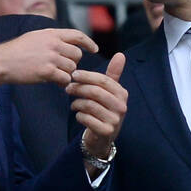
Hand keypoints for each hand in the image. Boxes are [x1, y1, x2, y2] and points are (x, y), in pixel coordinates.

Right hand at [0, 28, 97, 87]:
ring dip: (67, 74)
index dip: (88, 43)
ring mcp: (50, 58)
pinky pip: (65, 79)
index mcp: (51, 33)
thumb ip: (51, 38)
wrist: (1, 61)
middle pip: (77, 55)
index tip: (94, 49)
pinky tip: (55, 82)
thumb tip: (66, 42)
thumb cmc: (16, 51)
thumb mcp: (35, 37)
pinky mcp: (46, 71)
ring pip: (72, 68)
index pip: (77, 35)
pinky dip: (63, 82)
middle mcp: (53, 44)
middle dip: (73, 62)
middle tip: (63, 68)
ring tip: (55, 75)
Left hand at [69, 53, 127, 167]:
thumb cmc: (104, 109)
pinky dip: (79, 115)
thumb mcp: (109, 91)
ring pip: (90, 105)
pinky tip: (78, 115)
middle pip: (96, 92)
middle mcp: (121, 106)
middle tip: (68, 88)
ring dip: (77, 103)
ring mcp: (115, 120)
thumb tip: (120, 54)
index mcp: (122, 93)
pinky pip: (87, 119)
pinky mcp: (106, 131)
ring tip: (73, 104)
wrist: (103, 136)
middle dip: (79, 88)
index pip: (103, 80)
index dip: (87, 76)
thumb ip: (112, 74)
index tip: (73, 75)